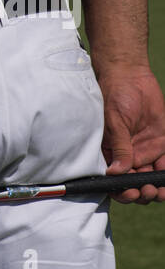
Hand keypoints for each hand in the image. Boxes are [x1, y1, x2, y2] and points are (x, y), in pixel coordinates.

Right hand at [97, 64, 164, 203]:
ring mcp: (144, 151)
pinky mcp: (160, 143)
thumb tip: (116, 172)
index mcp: (110, 152)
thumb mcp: (114, 121)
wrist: (131, 75)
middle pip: (134, 183)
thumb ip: (119, 146)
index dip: (122, 190)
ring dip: (156, 189)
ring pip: (150, 178)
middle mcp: (127, 155)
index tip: (131, 192)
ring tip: (161, 191)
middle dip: (141, 192)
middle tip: (148, 191)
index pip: (115, 179)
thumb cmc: (114, 95)